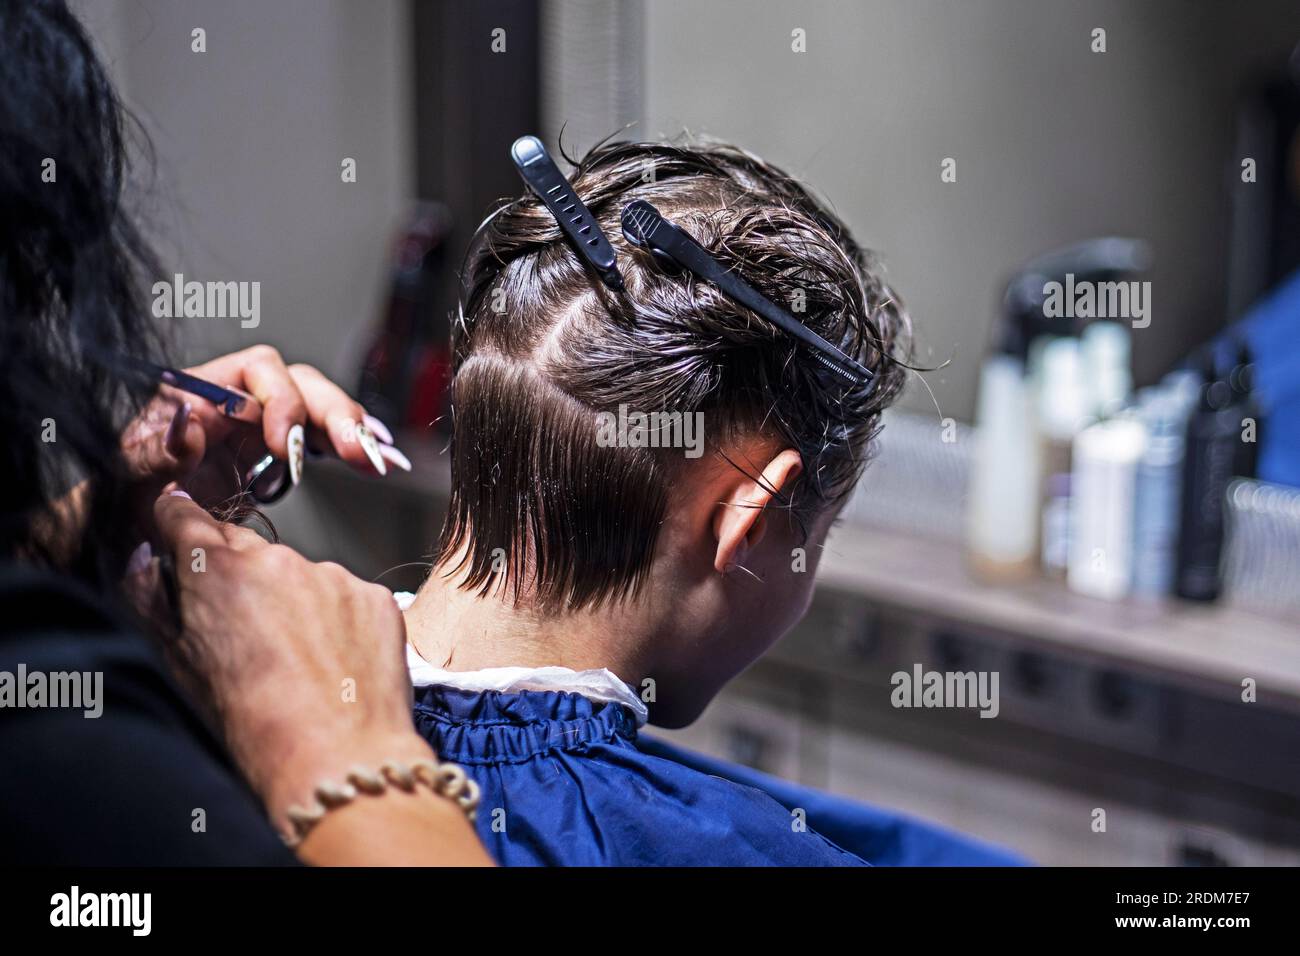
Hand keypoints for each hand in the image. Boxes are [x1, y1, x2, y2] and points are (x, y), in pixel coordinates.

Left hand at [118, 345, 410, 514]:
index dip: (283, 399)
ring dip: (355, 431)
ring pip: (322, 408)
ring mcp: (266, 421)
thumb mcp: (131, 475)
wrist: (138, 524)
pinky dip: (356, 446)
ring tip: (379, 461)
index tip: (287, 444)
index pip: (258, 369)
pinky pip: (326, 436)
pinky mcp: (283, 448)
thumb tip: (187, 423)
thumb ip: (154, 450)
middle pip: (302, 384)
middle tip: (359, 452)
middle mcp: (242, 397)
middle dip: (336, 415)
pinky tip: (382, 459)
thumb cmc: (129, 494)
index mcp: (204, 389)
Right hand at [148, 488, 434, 838]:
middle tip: (240, 627)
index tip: (175, 520)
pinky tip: (331, 662)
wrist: (335, 757)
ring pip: (300, 574)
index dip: (177, 521)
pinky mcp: (375, 597)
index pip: (186, 519)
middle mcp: (278, 560)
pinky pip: (346, 597)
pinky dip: (337, 619)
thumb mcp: (176, 665)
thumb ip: (150, 601)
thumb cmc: (250, 725)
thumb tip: (144, 561)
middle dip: (236, 573)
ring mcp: (333, 576)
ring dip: (291, 599)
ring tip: (293, 659)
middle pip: (245, 546)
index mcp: (218, 571)